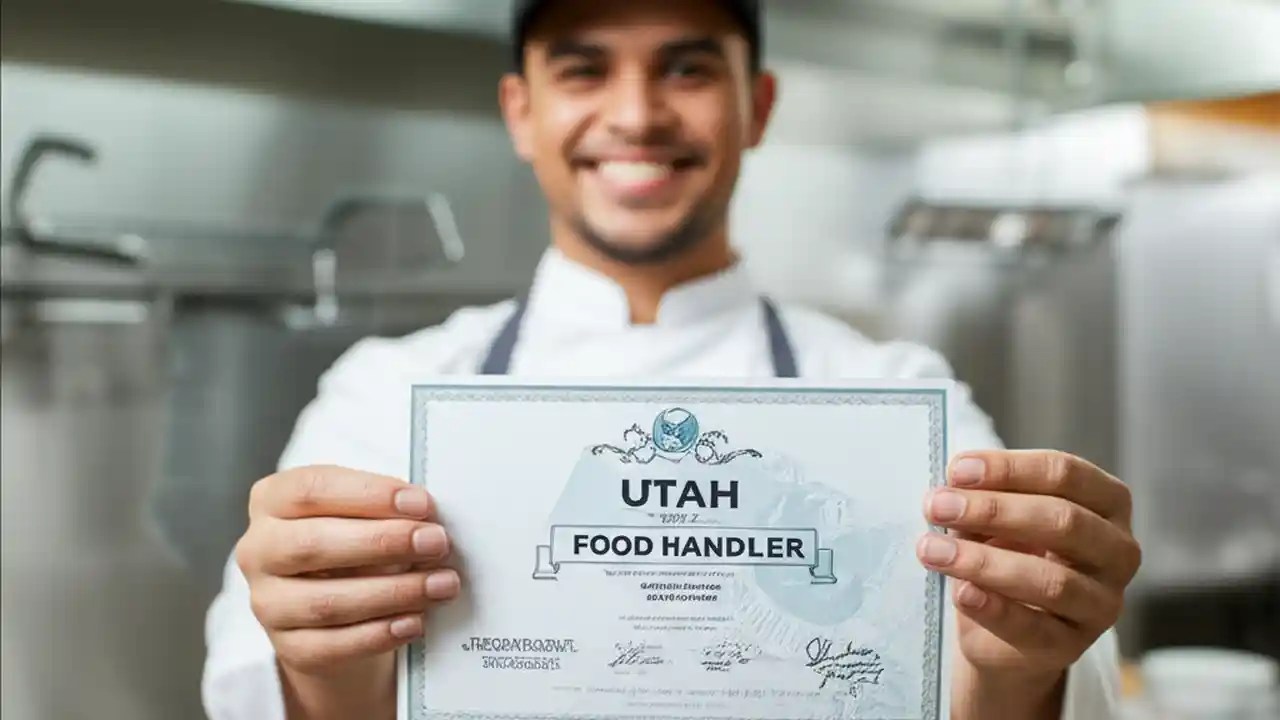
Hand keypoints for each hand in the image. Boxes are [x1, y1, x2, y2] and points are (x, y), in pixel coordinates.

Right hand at [235, 465, 459, 717]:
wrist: (334, 608)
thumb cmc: (353, 543)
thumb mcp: (361, 514)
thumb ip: (384, 510)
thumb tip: (427, 520)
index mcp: (272, 500)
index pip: (311, 489)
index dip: (369, 495)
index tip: (421, 504)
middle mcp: (258, 550)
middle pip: (313, 545)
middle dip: (383, 543)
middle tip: (436, 542)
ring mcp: (268, 603)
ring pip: (326, 602)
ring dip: (393, 593)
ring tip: (442, 584)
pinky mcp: (289, 647)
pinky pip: (334, 645)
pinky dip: (380, 634)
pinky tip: (415, 621)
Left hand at [916, 450, 1140, 716]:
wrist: (1007, 630)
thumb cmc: (1010, 552)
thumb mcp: (998, 520)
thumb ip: (983, 502)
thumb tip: (950, 493)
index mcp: (1108, 502)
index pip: (1066, 474)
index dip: (1010, 469)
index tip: (956, 470)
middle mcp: (1118, 551)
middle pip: (1063, 521)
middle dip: (993, 511)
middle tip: (936, 506)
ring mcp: (1102, 603)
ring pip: (1051, 581)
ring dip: (983, 562)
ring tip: (932, 550)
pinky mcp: (1073, 646)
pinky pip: (1034, 628)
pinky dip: (993, 608)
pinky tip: (961, 592)